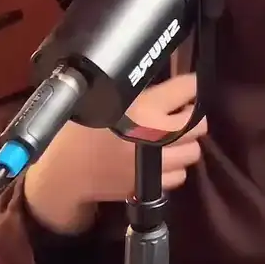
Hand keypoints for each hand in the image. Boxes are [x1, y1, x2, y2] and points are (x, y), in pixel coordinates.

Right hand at [24, 74, 205, 230]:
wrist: (65, 168)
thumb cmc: (82, 128)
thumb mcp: (110, 99)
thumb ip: (139, 89)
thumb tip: (166, 77)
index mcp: (145, 108)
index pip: (187, 88)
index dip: (193, 84)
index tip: (192, 84)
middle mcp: (155, 135)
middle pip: (199, 125)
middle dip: (193, 116)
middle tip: (182, 112)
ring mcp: (155, 165)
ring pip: (193, 152)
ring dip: (185, 143)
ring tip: (172, 137)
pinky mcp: (150, 186)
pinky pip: (179, 176)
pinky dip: (174, 167)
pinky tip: (162, 159)